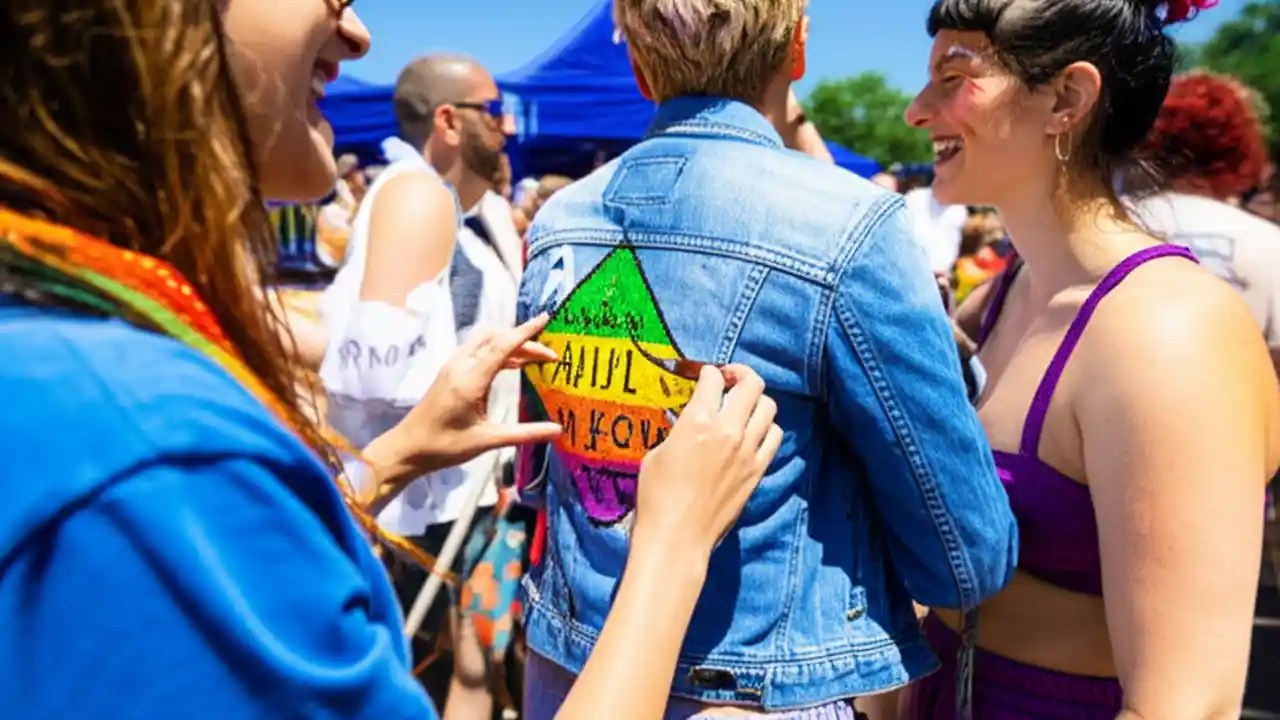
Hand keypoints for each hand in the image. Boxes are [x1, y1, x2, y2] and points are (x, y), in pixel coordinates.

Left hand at [361, 315, 561, 506]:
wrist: (407, 448)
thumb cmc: (445, 446)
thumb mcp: (486, 441)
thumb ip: (524, 433)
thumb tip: (557, 430)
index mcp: (469, 379)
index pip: (502, 346)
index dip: (526, 332)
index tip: (546, 318)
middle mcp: (460, 366)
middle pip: (494, 337)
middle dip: (523, 339)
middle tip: (548, 354)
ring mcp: (452, 367)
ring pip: (484, 341)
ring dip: (509, 343)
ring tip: (534, 357)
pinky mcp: (450, 372)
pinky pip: (477, 351)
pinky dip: (498, 351)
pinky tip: (512, 365)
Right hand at [632, 365, 782, 556]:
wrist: (677, 536)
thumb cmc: (656, 497)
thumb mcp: (657, 453)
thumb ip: (679, 430)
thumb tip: (688, 422)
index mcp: (698, 421)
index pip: (714, 378)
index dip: (709, 372)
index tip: (705, 375)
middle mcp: (728, 431)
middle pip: (751, 383)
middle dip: (741, 374)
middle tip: (730, 379)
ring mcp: (747, 451)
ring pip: (769, 407)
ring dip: (756, 400)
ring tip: (743, 406)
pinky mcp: (757, 470)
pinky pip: (774, 436)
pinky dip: (767, 428)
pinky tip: (753, 432)